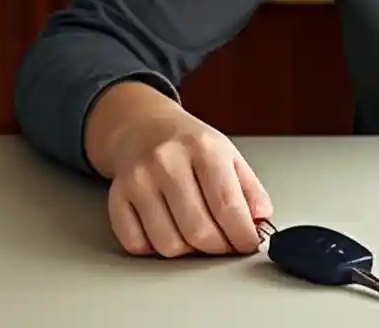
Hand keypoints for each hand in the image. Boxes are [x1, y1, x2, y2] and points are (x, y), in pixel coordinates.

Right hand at [87, 82, 272, 257]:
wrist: (143, 126)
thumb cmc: (190, 144)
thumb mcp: (229, 156)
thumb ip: (250, 189)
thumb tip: (261, 221)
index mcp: (204, 148)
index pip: (227, 204)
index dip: (242, 234)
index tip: (248, 244)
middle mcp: (168, 161)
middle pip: (198, 230)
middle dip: (219, 247)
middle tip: (226, 244)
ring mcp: (138, 180)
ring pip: (168, 243)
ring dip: (189, 250)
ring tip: (197, 234)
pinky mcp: (117, 196)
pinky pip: (137, 244)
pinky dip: (155, 247)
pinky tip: (168, 230)